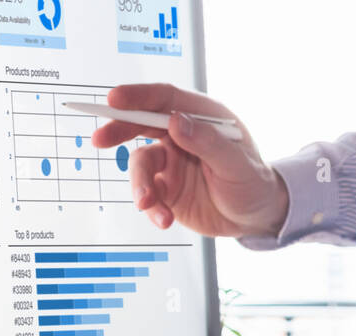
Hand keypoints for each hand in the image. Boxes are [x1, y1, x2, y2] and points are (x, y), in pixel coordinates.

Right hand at [90, 84, 288, 237]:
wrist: (255, 218)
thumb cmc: (253, 182)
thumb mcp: (237, 163)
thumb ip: (207, 142)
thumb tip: (176, 121)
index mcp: (201, 117)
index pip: (165, 99)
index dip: (138, 96)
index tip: (115, 100)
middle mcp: (181, 136)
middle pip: (142, 124)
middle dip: (119, 130)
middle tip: (100, 139)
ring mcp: (171, 162)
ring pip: (141, 166)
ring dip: (140, 186)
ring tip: (149, 205)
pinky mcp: (166, 189)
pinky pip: (148, 195)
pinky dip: (152, 208)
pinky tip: (164, 220)